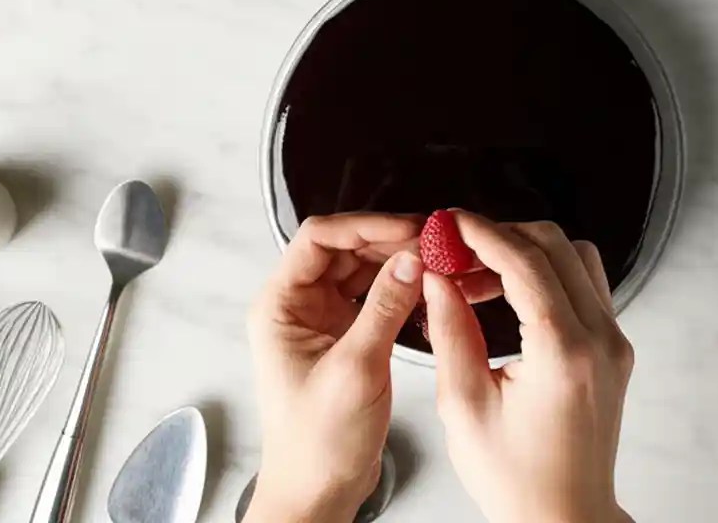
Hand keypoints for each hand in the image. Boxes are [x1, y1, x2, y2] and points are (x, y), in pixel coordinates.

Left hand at [245, 213, 422, 522]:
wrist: (317, 490)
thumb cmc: (317, 442)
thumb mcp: (356, 369)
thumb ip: (384, 309)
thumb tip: (411, 260)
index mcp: (280, 305)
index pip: (318, 239)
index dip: (365, 226)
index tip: (409, 229)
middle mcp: (297, 305)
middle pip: (344, 249)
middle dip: (389, 241)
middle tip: (434, 242)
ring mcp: (322, 319)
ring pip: (362, 269)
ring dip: (398, 262)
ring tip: (437, 261)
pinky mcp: (346, 336)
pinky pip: (374, 295)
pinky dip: (401, 288)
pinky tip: (428, 288)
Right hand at [425, 213, 634, 522]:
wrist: (564, 517)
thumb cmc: (515, 478)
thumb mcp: (464, 405)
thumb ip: (450, 331)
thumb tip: (436, 279)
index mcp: (563, 353)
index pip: (525, 262)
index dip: (483, 233)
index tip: (450, 222)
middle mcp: (599, 340)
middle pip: (556, 246)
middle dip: (502, 236)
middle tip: (456, 249)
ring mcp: (614, 343)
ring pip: (577, 258)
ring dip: (527, 252)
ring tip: (477, 275)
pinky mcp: (614, 350)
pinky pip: (585, 286)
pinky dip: (547, 275)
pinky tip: (508, 295)